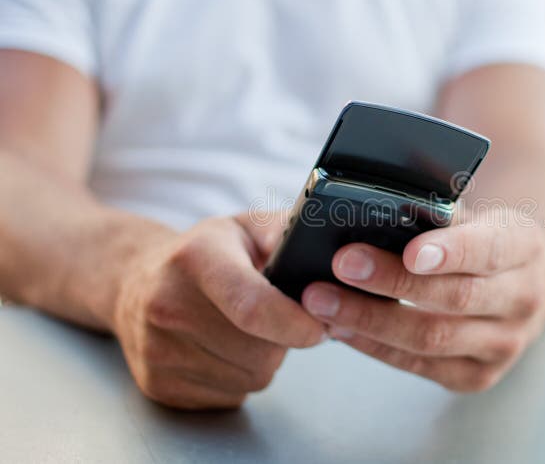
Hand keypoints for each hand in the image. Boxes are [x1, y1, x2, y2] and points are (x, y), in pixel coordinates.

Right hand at [112, 213, 324, 409]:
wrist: (135, 282)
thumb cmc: (207, 254)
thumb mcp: (246, 227)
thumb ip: (288, 233)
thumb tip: (328, 254)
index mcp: (196, 257)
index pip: (252, 306)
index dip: (295, 324)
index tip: (320, 328)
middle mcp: (167, 304)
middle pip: (258, 351)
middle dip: (282, 339)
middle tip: (273, 317)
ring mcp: (157, 349)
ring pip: (249, 378)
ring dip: (262, 360)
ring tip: (245, 330)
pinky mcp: (157, 385)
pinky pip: (229, 397)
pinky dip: (238, 379)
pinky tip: (223, 350)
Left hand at [302, 210, 544, 391]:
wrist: (516, 282)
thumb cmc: (477, 239)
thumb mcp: (470, 215)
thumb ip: (436, 217)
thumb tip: (374, 215)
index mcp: (525, 245)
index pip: (491, 248)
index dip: (452, 251)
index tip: (410, 252)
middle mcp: (523, 298)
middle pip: (455, 297)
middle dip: (393, 282)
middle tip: (342, 265)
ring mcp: (504, 344)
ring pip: (432, 338)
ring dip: (370, 320)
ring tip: (323, 301)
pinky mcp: (478, 376)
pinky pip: (419, 365)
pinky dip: (375, 346)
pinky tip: (341, 328)